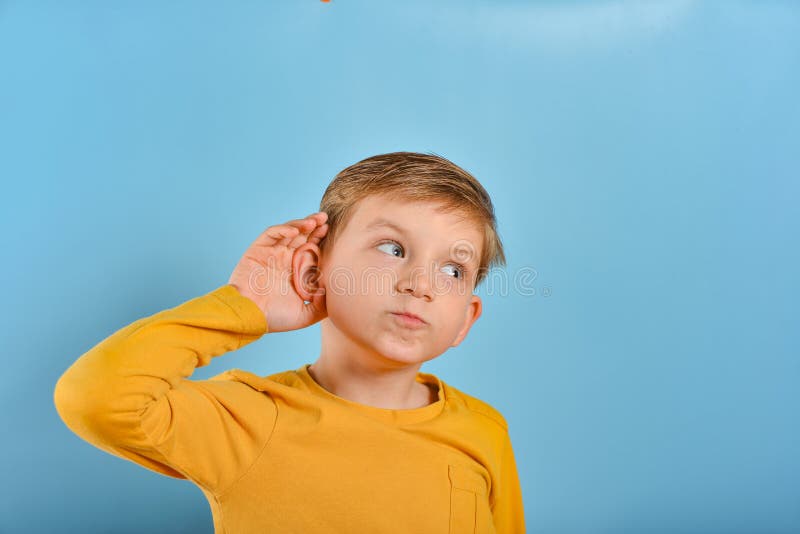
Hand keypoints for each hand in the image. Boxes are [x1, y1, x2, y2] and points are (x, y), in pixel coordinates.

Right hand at [228, 212, 328, 332]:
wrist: (248, 317)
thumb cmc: (274, 318)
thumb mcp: (305, 315)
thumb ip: (322, 306)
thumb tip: (331, 292)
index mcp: (296, 271)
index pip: (311, 249)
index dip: (321, 239)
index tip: (332, 232)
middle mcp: (284, 260)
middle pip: (302, 237)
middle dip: (314, 227)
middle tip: (325, 219)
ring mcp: (271, 253)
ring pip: (289, 232)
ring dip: (301, 224)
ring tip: (314, 221)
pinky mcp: (258, 250)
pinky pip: (271, 234)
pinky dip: (283, 229)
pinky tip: (295, 231)